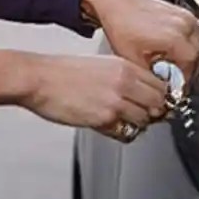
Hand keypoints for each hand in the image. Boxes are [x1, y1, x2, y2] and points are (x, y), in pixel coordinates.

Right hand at [0, 50, 168, 139]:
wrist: (38, 78)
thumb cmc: (60, 72)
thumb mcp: (98, 65)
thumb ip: (121, 76)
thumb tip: (139, 92)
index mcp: (123, 66)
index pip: (160, 84)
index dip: (159, 97)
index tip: (155, 103)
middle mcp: (123, 81)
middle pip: (159, 103)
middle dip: (153, 112)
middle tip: (142, 115)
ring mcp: (116, 101)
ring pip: (145, 120)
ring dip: (137, 124)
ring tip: (122, 121)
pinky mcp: (104, 118)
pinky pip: (127, 133)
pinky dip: (122, 133)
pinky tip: (110, 126)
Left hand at [83, 0, 198, 87]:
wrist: (113, 0)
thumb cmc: (119, 23)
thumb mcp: (131, 58)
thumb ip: (150, 76)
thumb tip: (160, 88)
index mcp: (174, 36)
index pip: (190, 64)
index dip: (183, 77)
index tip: (175, 84)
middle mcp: (183, 24)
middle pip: (196, 54)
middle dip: (185, 67)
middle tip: (173, 76)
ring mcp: (183, 15)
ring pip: (196, 43)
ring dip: (187, 55)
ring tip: (170, 62)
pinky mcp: (180, 11)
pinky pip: (191, 32)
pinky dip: (185, 43)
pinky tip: (168, 48)